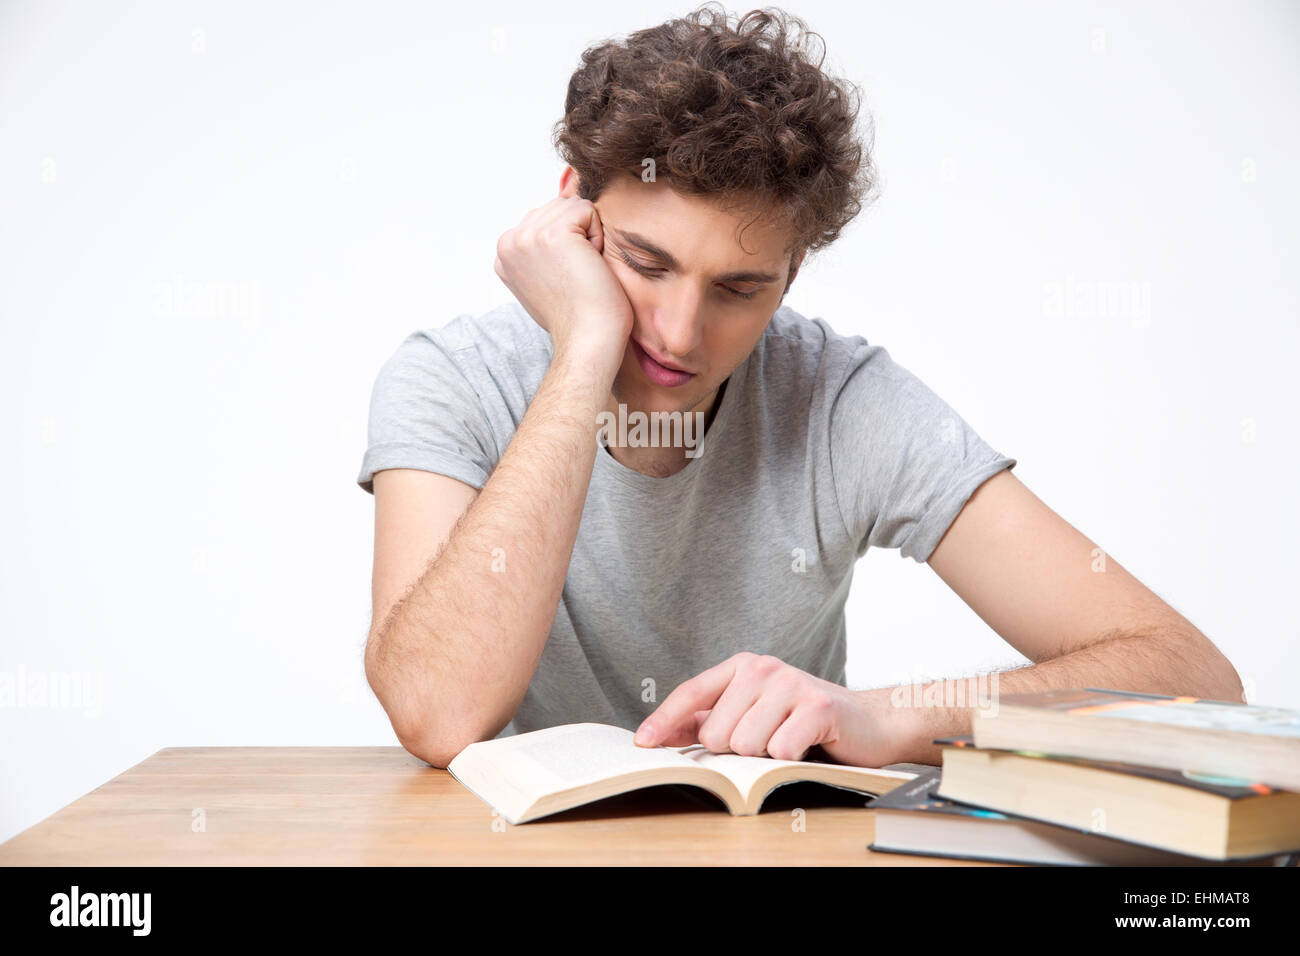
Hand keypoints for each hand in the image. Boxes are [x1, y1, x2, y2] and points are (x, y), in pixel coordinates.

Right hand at [493, 196, 633, 376]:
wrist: (587, 338)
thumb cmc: (576, 315)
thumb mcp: (544, 278)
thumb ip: (539, 250)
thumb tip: (553, 224)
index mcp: (504, 253)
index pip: (544, 218)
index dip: (566, 244)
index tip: (564, 279)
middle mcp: (508, 242)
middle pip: (558, 207)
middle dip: (577, 236)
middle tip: (576, 275)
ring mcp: (526, 236)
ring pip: (573, 206)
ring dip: (588, 236)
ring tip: (582, 270)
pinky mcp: (551, 234)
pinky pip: (588, 210)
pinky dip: (598, 236)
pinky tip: (590, 265)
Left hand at [633, 652, 908, 766]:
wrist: (869, 722)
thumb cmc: (804, 721)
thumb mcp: (754, 713)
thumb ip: (712, 718)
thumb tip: (662, 734)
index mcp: (743, 667)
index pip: (692, 693)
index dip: (664, 720)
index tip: (642, 743)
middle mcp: (763, 668)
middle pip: (716, 732)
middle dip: (735, 750)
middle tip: (765, 742)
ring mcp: (791, 684)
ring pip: (744, 745)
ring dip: (764, 756)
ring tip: (786, 742)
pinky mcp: (817, 706)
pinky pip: (779, 750)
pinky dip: (789, 759)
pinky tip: (805, 745)